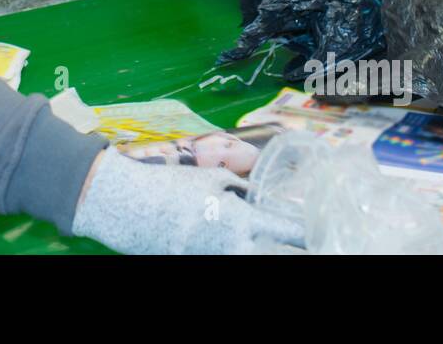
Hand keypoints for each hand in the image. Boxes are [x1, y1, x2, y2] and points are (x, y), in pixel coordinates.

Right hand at [71, 148, 303, 254]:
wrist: (125, 205)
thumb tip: (255, 199)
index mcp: (240, 221)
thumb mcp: (209, 180)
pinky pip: (214, 257)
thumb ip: (238, 190)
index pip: (286, 232)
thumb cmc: (169, 187)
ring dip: (249, 248)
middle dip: (276, 247)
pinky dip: (222, 249)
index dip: (305, 234)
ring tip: (239, 234)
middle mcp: (231, 248)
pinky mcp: (189, 263)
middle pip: (268, 254)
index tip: (318, 234)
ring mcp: (209, 260)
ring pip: (242, 256)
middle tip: (282, 239)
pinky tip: (215, 238)